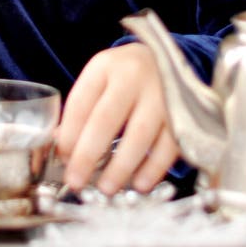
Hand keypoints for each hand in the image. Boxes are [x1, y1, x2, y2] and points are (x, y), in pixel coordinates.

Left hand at [56, 43, 178, 195]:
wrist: (167, 58)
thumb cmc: (126, 74)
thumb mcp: (100, 78)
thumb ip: (83, 109)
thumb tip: (65, 149)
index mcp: (105, 66)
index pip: (81, 101)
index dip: (69, 134)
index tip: (62, 158)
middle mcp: (132, 77)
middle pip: (106, 119)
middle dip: (88, 155)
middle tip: (76, 181)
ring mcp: (160, 94)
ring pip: (139, 134)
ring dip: (120, 167)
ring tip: (106, 187)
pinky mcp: (183, 113)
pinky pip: (168, 145)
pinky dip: (153, 168)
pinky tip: (140, 183)